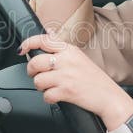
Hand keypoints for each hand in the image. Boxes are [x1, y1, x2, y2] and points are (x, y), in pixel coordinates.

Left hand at [18, 34, 132, 121]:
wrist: (109, 97)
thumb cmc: (95, 79)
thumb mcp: (80, 57)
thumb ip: (62, 48)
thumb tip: (48, 33)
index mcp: (70, 50)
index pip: (43, 40)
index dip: (28, 43)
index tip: (22, 49)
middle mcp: (67, 60)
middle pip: (36, 62)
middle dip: (32, 71)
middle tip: (37, 75)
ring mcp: (66, 76)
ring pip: (38, 80)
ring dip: (41, 87)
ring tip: (50, 87)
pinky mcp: (66, 91)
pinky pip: (46, 95)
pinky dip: (49, 98)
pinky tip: (57, 96)